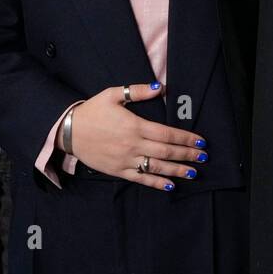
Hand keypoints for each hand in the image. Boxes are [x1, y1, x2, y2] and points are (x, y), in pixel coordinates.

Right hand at [68, 83, 208, 190]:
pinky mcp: (118, 170)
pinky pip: (141, 179)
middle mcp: (133, 145)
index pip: (167, 133)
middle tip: (204, 157)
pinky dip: (156, 183)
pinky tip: (170, 186)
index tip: (200, 141)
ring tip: (194, 173)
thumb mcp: (113, 95)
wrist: (68, 131)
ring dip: (177, 171)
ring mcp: (126, 160)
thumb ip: (138, 91)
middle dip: (187, 155)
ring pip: (157, 168)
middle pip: (166, 152)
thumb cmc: (92, 111)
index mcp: (135, 125)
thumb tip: (160, 87)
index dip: (185, 138)